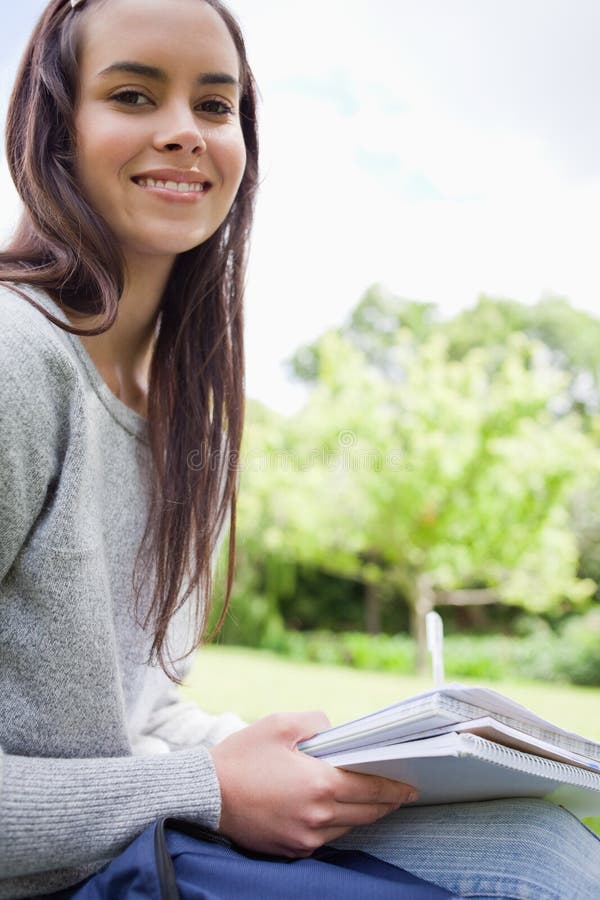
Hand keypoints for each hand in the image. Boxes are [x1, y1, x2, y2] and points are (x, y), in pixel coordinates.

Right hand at [209, 710, 416, 857]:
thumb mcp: (280, 724)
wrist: (204, 795)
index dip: (395, 787)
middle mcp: (318, 817)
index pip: (372, 788)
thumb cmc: (241, 757)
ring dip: (361, 814)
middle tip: (401, 793)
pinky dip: (335, 824)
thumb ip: (316, 722)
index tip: (411, 786)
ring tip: (371, 799)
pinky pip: (324, 838)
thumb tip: (334, 732)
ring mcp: (304, 838)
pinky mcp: (290, 850)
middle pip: (366, 813)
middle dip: (386, 802)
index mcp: (320, 784)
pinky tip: (335, 810)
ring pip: (347, 828)